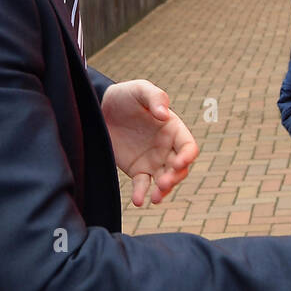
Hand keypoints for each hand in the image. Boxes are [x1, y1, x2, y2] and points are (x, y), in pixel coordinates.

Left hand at [101, 80, 199, 206]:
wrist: (101, 109)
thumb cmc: (126, 96)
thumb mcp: (140, 90)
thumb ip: (155, 98)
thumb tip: (164, 114)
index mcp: (174, 129)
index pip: (189, 146)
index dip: (188, 156)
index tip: (179, 162)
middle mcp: (167, 148)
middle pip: (180, 169)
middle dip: (175, 177)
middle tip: (163, 182)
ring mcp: (153, 161)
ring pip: (165, 181)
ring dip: (163, 190)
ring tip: (154, 197)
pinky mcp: (137, 170)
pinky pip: (143, 185)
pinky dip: (142, 194)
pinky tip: (138, 200)